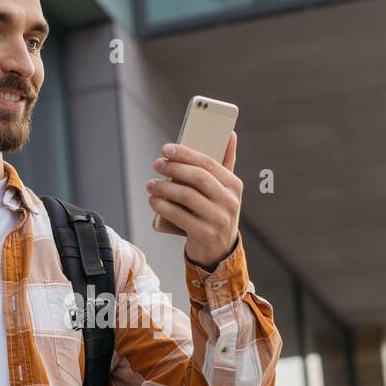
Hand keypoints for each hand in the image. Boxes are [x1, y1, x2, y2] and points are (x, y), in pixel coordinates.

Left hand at [147, 131, 241, 270]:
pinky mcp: (204, 234)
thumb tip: (229, 134)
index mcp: (234, 185)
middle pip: (197, 177)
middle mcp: (230, 201)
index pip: (208, 162)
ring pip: (186, 196)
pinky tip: (153, 200)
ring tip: (151, 184)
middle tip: (156, 164)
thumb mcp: (225, 190)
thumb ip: (226, 163)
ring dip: (164, 187)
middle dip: (173, 168)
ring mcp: (218, 219)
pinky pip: (179, 215)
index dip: (185, 153)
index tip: (166, 149)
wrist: (218, 251)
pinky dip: (163, 206)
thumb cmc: (216, 212)